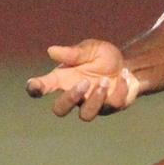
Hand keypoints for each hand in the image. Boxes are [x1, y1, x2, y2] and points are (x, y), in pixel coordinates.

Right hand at [25, 39, 141, 120]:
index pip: (43, 87)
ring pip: (86, 115)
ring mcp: (91, 105)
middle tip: (84, 82)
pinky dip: (120, 88)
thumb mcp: (90, 49)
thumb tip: (52, 51)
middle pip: (60, 110)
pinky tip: (124, 74)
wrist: (129, 67)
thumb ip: (73, 52)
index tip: (34, 86)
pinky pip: (112, 105)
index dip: (35, 88)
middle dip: (70, 98)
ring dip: (96, 98)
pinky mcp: (110, 108)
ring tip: (106, 80)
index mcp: (63, 79)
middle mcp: (75, 95)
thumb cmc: (103, 58)